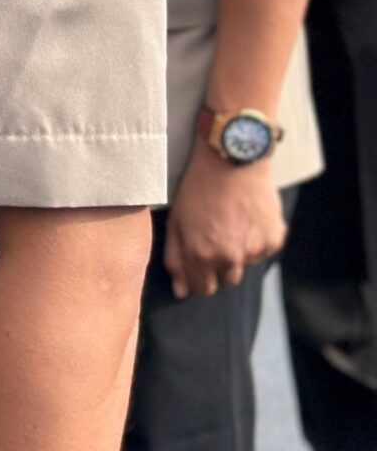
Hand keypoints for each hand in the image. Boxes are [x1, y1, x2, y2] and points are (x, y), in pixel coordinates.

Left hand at [163, 152, 283, 298]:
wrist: (232, 160)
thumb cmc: (198, 187)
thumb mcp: (176, 220)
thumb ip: (176, 258)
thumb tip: (181, 290)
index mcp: (202, 255)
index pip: (204, 288)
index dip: (198, 278)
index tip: (197, 264)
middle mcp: (231, 258)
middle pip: (226, 280)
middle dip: (217, 266)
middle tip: (213, 238)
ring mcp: (255, 250)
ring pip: (245, 265)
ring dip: (238, 253)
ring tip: (229, 223)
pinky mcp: (275, 239)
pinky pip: (263, 251)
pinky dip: (255, 241)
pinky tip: (246, 218)